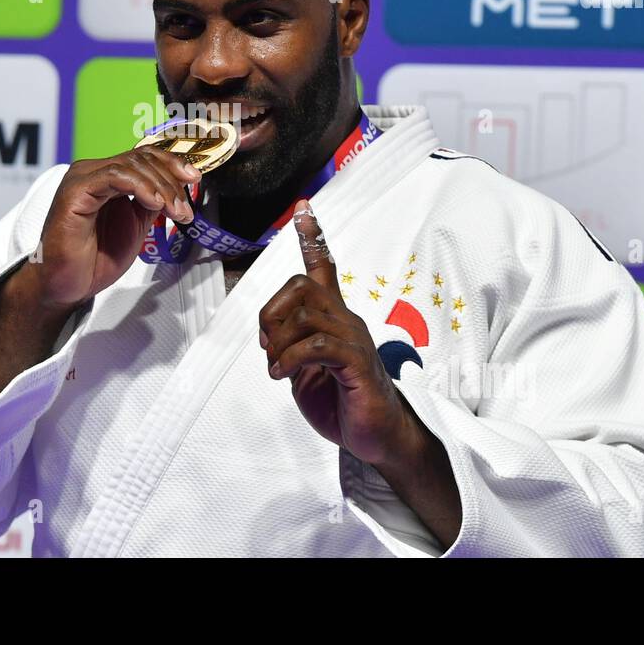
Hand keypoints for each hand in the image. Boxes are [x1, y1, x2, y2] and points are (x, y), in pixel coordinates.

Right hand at [30, 146, 201, 310]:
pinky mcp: (74, 191)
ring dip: (161, 187)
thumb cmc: (93, 259)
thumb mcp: (135, 225)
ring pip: (131, 164)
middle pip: (141, 158)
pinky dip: (140, 186)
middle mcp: (93, 172)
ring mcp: (82, 179)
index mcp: (105, 177)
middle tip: (184, 209)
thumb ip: (151, 203)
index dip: (172, 163)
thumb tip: (175, 187)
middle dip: (171, 181)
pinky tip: (154, 203)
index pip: (143, 156)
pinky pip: (113, 176)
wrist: (67, 286)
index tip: (194, 178)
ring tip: (174, 211)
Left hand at [258, 199, 417, 467]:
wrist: (376, 437)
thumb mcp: (305, 371)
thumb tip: (268, 335)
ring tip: (277, 369)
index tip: (304, 207)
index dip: (313, 237)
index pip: (324, 267)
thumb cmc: (341, 402)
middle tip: (267, 345)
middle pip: (300, 286)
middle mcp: (346, 320)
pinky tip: (282, 375)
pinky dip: (290, 358)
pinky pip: (316, 345)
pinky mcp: (357, 362)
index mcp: (333, 319)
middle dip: (272, 312)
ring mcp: (353, 339)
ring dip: (278, 343)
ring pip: (305, 315)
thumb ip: (290, 346)